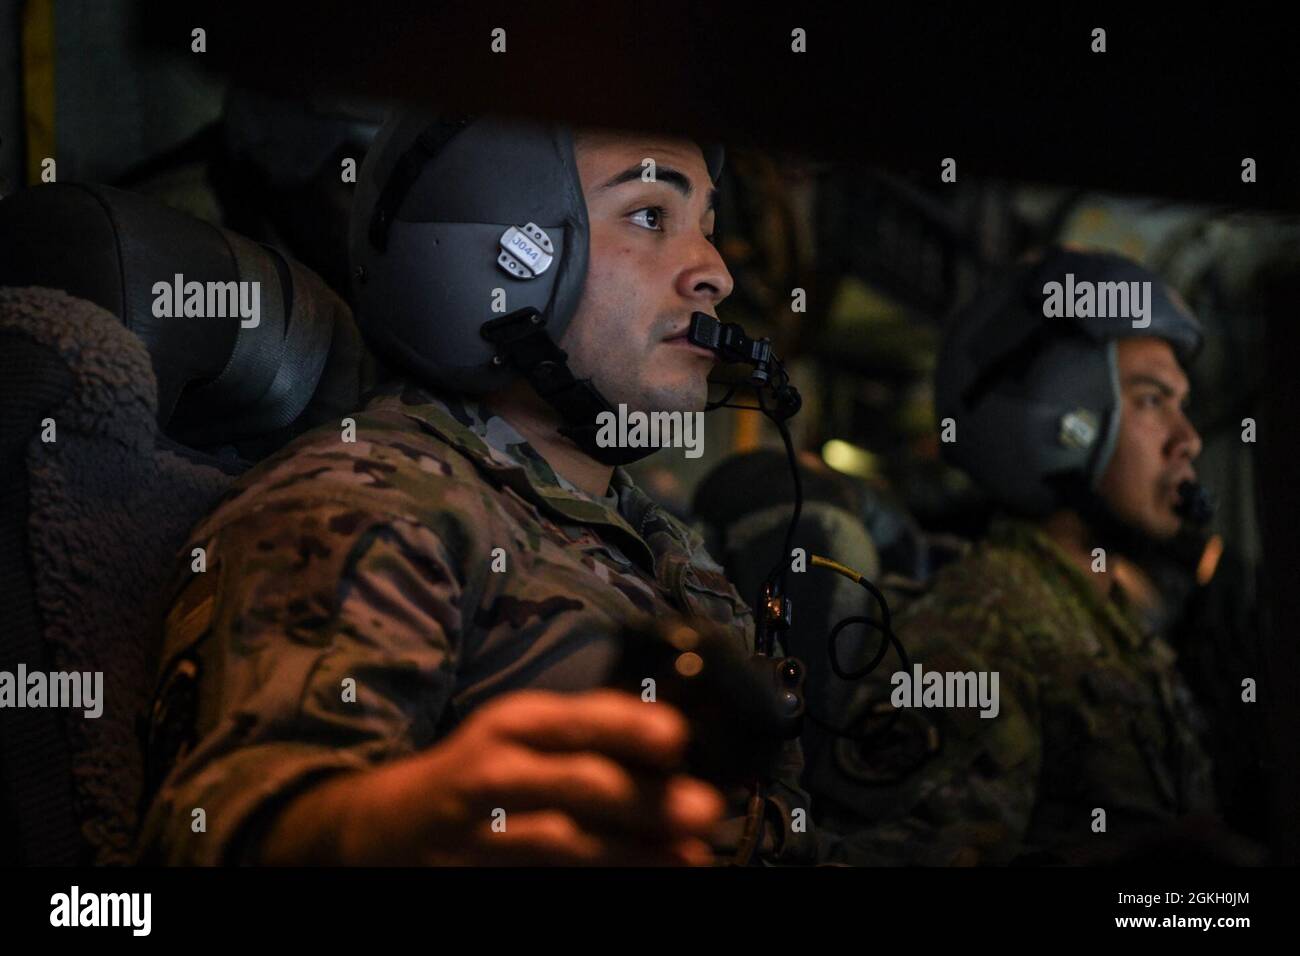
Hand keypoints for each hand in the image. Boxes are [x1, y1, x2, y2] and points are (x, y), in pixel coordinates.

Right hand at [333, 689, 725, 864]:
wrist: (385, 828)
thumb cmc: (475, 771)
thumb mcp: (517, 732)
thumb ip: (584, 731)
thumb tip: (673, 743)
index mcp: (510, 724)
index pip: (573, 720)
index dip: (625, 727)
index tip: (675, 737)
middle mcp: (494, 773)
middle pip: (575, 784)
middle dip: (643, 798)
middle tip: (703, 808)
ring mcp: (483, 834)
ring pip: (562, 844)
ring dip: (631, 853)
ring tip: (688, 859)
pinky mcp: (476, 878)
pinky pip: (542, 883)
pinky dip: (592, 886)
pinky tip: (640, 884)